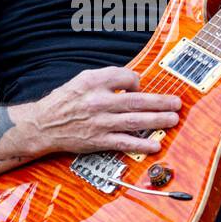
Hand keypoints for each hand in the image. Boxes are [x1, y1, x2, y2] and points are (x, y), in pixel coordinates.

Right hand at [31, 66, 180, 154]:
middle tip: (176, 103)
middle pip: (136, 100)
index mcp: (94, 82)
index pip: (126, 77)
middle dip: (160, 102)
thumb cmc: (65, 101)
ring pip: (134, 121)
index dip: (137, 82)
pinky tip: (155, 145)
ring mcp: (99, 122)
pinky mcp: (98, 141)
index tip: (139, 88)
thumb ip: (107, 78)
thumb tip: (134, 83)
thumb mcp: (83, 80)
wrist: (44, 125)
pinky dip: (140, 144)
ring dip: (157, 121)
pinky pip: (124, 142)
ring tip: (172, 119)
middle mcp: (98, 101)